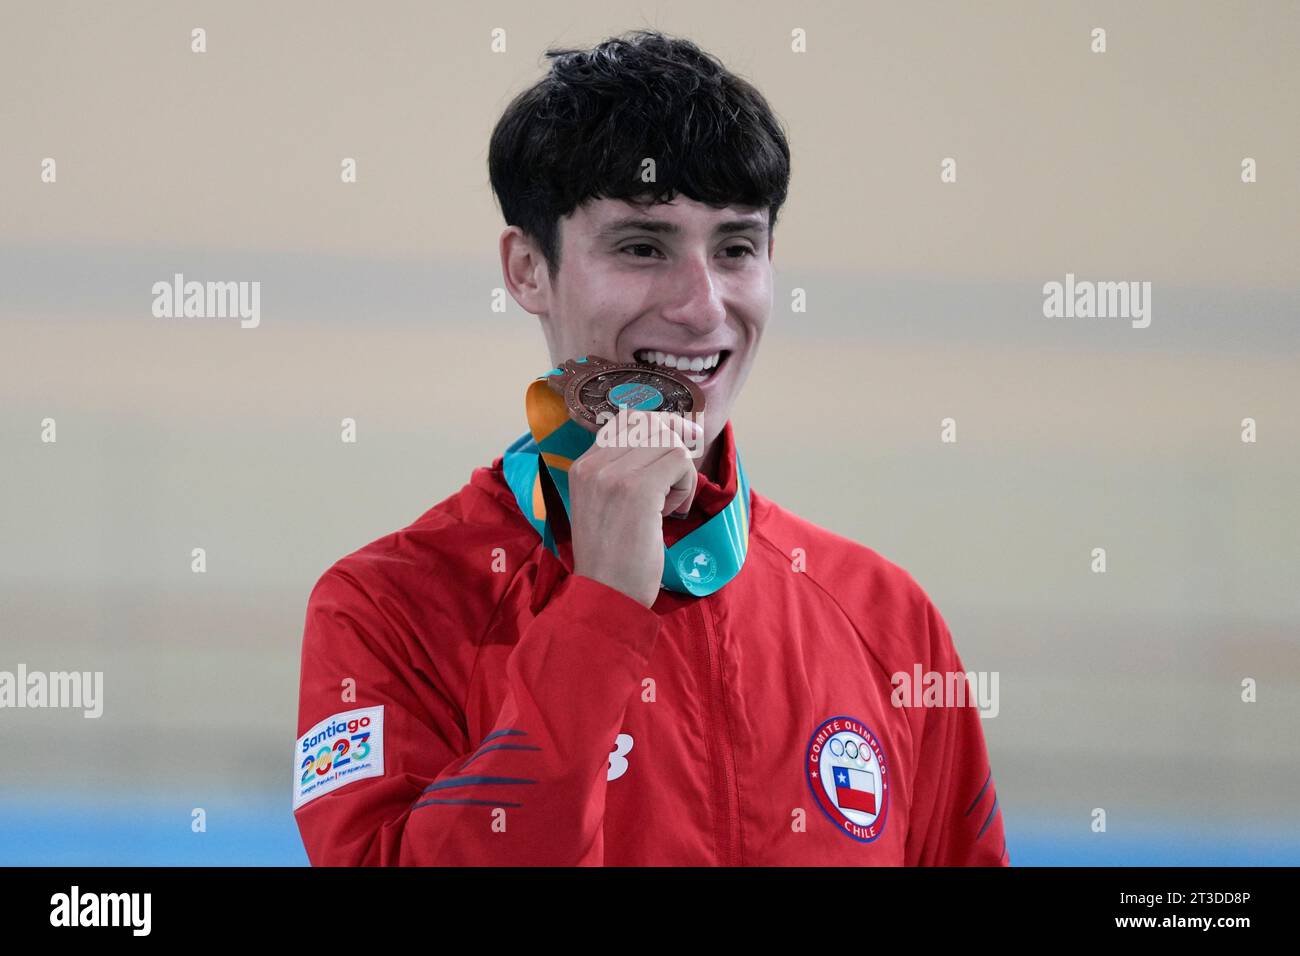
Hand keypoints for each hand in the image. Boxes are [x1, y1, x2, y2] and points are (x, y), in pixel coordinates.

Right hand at [567, 408, 701, 607]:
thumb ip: (620, 472)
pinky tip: (671, 512)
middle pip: (651, 424)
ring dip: (680, 472)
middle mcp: (593, 465)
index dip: (658, 431)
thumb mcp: (604, 505)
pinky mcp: (638, 490)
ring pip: (668, 441)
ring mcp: (613, 475)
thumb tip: (663, 437)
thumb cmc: (612, 557)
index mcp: (582, 466)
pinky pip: (679, 461)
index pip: (627, 421)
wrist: (606, 595)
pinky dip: (686, 484)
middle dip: (673, 449)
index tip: (671, 458)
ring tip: (669, 504)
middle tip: (674, 485)